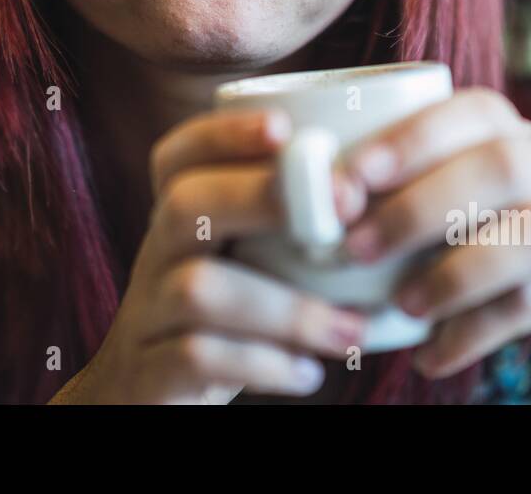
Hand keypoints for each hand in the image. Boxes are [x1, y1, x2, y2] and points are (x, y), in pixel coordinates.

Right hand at [50, 108, 368, 403]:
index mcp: (177, 220)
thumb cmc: (225, 325)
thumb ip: (290, 231)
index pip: (178, 155)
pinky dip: (263, 365)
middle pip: (184, 203)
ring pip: (197, 288)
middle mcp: (154, 255)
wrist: (145, 403)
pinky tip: (308, 374)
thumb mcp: (245, 266)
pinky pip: (196, 357)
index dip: (223, 133)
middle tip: (346, 207)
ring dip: (286, 307)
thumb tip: (386, 193)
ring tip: (351, 331)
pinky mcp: (150, 372)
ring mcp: (146, 315)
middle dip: (263, 197)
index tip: (285, 127)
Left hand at [335, 88, 530, 378]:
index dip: (407, 140)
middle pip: (499, 167)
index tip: (346, 178)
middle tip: (354, 247)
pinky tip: (432, 357)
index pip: (467, 112)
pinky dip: (479, 332)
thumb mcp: (481, 184)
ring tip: (400, 307)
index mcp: (512, 130)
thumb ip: (417, 183)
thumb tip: (308, 209)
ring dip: (455, 274)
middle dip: (419, 206)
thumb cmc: (522, 219)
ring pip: (530, 235)